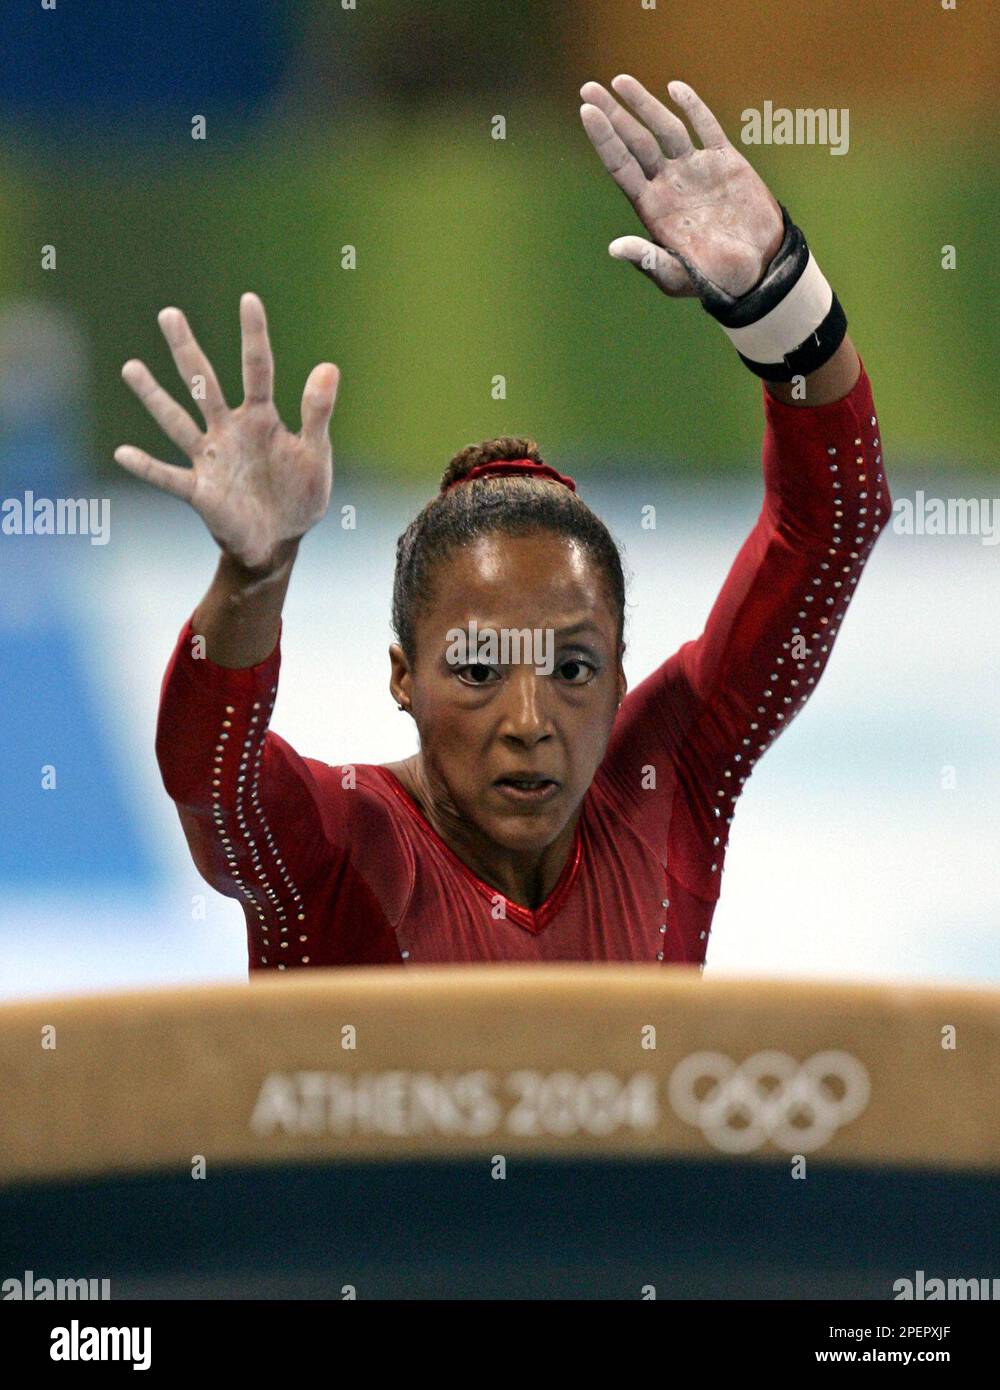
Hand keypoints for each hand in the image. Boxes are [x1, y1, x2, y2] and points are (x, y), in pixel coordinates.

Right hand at [115, 292, 337, 572]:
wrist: (280, 540)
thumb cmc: (298, 494)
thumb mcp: (315, 453)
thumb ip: (317, 412)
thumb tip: (328, 366)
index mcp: (261, 417)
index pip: (257, 368)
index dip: (254, 336)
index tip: (248, 299)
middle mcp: (229, 429)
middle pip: (204, 383)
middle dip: (187, 350)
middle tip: (168, 313)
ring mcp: (210, 457)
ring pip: (177, 421)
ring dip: (154, 397)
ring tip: (131, 367)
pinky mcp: (200, 491)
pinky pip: (169, 476)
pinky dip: (147, 467)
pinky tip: (124, 453)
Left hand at [579, 76, 783, 299]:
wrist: (756, 271)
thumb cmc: (711, 280)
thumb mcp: (675, 277)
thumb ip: (648, 260)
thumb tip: (614, 248)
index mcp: (652, 207)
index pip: (621, 166)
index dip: (604, 139)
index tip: (587, 112)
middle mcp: (668, 184)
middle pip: (635, 141)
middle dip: (613, 115)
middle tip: (588, 88)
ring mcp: (695, 170)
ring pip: (665, 128)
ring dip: (644, 104)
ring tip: (620, 81)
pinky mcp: (724, 162)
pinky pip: (706, 127)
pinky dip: (692, 107)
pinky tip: (674, 89)